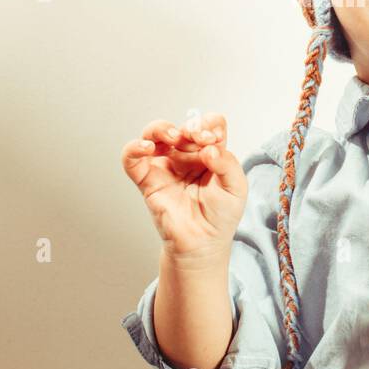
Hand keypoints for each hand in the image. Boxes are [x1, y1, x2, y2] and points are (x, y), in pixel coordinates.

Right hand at [121, 112, 247, 264]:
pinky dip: (134, 147)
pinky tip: (146, 147)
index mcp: (209, 153)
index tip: (212, 139)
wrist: (202, 244)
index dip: (209, 124)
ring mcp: (166, 166)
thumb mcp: (236, 187)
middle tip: (198, 139)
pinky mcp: (147, 180)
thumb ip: (227, 163)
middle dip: (190, 128)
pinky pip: (131, 158)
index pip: (207, 125)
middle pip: (181, 125)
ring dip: (161, 128)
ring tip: (173, 137)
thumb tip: (208, 147)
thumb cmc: (220, 217)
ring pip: (154, 133)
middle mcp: (186, 156)